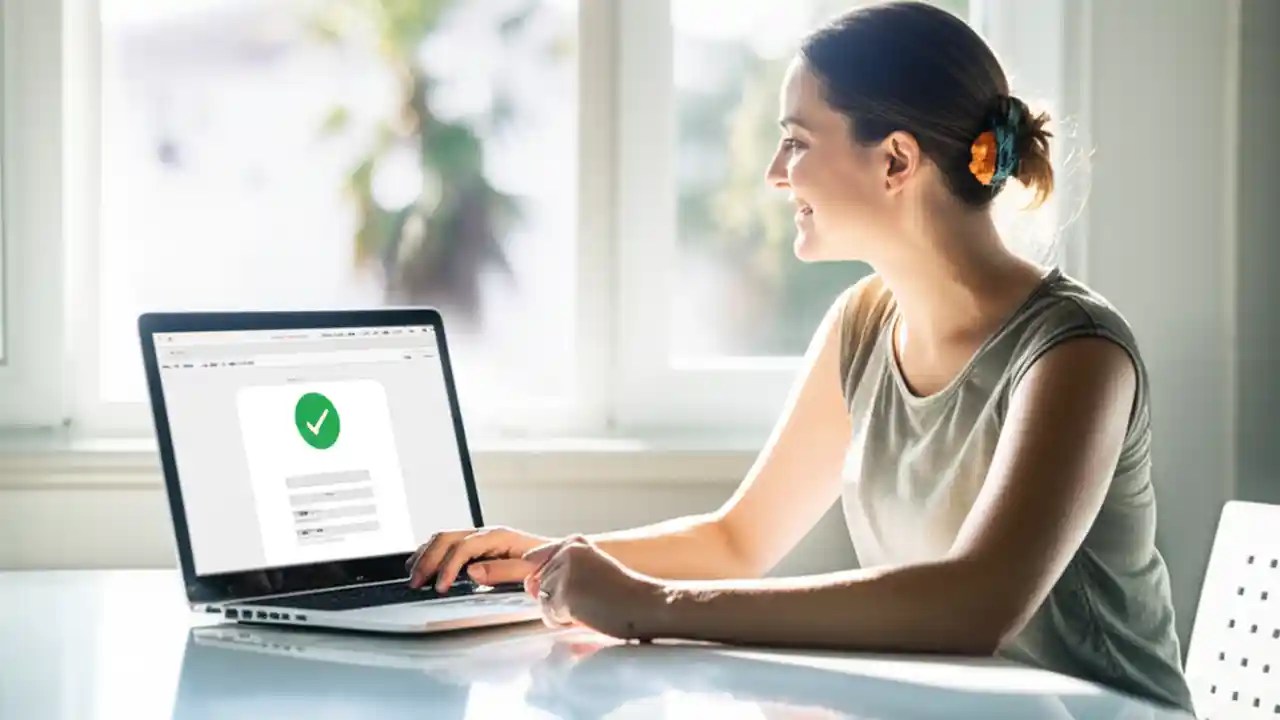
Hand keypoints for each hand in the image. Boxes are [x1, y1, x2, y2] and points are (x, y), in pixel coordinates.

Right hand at [406, 526, 550, 591]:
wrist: (561, 559)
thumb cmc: (548, 565)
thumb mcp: (530, 570)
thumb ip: (502, 570)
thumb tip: (472, 572)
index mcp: (499, 537)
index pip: (463, 547)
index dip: (448, 566)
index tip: (439, 587)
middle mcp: (487, 534)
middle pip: (447, 538)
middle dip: (428, 560)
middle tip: (416, 583)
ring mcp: (482, 538)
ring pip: (444, 538)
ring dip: (426, 555)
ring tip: (413, 574)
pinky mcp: (479, 547)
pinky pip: (449, 544)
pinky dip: (432, 553)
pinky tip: (423, 563)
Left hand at [523, 536, 666, 638]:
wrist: (645, 604)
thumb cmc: (622, 593)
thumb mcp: (589, 571)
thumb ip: (558, 572)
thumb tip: (529, 585)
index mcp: (573, 543)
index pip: (535, 561)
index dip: (552, 581)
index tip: (579, 586)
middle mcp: (566, 551)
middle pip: (539, 584)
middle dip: (557, 598)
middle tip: (590, 598)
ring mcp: (564, 571)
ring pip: (543, 601)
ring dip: (561, 611)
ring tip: (590, 606)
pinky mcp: (564, 594)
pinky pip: (549, 616)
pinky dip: (565, 622)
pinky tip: (588, 614)